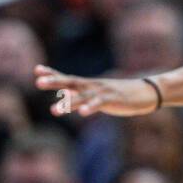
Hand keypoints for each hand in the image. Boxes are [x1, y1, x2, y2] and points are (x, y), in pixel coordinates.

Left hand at [34, 64, 159, 117]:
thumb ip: (81, 94)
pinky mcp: (113, 99)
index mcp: (88, 84)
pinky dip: (91, 107)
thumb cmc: (119, 94)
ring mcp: (102, 92)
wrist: (145, 91)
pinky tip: (83, 113)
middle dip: (55, 82)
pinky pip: (100, 103)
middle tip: (38, 82)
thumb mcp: (97, 93)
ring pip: (82, 96)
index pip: (67, 78)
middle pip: (71, 82)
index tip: (37, 70)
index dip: (52, 73)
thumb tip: (63, 96)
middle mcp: (92, 85)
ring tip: (53, 110)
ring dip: (68, 102)